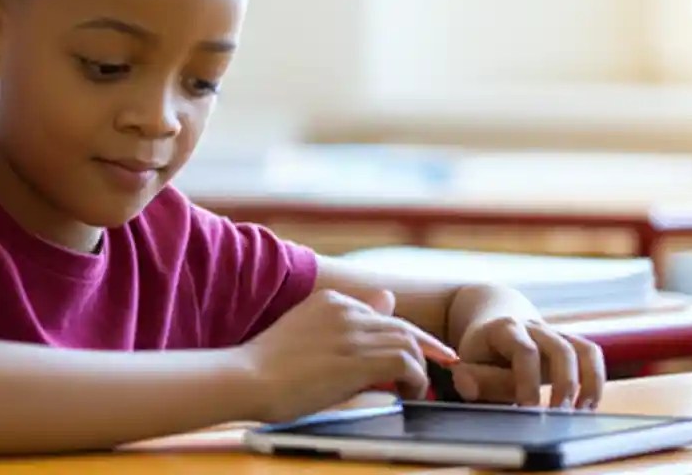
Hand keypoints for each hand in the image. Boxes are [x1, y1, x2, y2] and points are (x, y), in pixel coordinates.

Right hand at [241, 288, 448, 421]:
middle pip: (402, 326)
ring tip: (413, 389)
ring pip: (409, 343)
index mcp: (330, 301)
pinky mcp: (361, 356)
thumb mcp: (307, 335)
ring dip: (418, 368)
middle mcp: (346, 309)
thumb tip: (385, 297)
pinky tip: (407, 394)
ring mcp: (354, 331)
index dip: (407, 334)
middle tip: (443, 364)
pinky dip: (415, 381)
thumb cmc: (267, 366)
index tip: (424, 350)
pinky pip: (407, 364)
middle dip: (427, 347)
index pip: (382, 314)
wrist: (247, 378)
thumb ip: (344, 321)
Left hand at [452, 316, 605, 409]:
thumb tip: (466, 385)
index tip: (528, 409)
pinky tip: (587, 406)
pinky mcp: (570, 342)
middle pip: (560, 349)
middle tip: (557, 416)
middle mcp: (533, 326)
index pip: (523, 351)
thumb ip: (475, 378)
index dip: (527, 381)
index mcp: (504, 329)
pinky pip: (591, 353)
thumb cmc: (482, 351)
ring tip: (579, 414)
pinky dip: (595, 379)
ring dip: (586, 384)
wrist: (494, 319)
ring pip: (582, 349)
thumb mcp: (471, 362)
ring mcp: (555, 333)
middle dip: (563, 385)